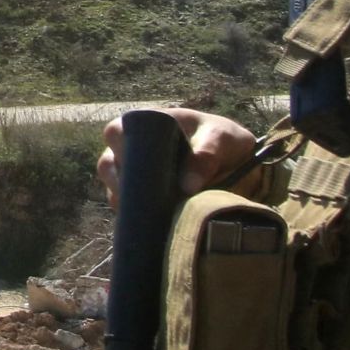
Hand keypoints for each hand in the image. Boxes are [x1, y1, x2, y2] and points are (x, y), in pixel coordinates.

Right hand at [97, 110, 255, 208]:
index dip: (117, 147)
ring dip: (127, 202)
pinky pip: (129, 211)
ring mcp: (138, 178)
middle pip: (108, 165)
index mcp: (148, 126)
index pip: (115, 132)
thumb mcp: (221, 139)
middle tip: (144, 196)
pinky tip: (152, 224)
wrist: (241, 167)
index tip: (133, 163)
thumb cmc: (226, 142)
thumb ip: (207, 155)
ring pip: (115, 191)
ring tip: (152, 212)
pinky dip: (136, 217)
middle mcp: (136, 151)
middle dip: (120, 181)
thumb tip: (187, 186)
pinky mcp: (146, 201)